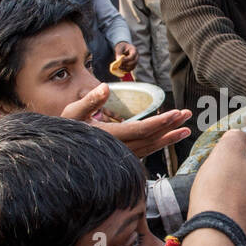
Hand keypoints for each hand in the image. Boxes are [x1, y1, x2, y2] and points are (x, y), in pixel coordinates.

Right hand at [63, 83, 191, 157]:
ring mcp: (121, 156)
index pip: (141, 130)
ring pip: (149, 147)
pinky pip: (144, 151)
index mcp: (109, 137)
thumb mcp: (72, 113)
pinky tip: (168, 137)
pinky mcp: (121, 157)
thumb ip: (90, 101)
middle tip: (188, 115)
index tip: (177, 114)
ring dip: (168, 137)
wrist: (58, 156)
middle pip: (150, 138)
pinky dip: (158, 143)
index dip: (161, 122)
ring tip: (185, 128)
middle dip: (171, 127)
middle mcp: (118, 149)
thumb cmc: (63, 130)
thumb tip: (106, 87)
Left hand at [113, 41, 137, 72]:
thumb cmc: (121, 48)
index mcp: (134, 50)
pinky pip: (131, 69)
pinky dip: (126, 70)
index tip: (120, 61)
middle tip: (119, 65)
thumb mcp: (119, 49)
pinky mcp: (134, 65)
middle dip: (126, 64)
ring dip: (126, 68)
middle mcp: (137, 56)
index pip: (132, 56)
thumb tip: (118, 60)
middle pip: (134, 62)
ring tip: (119, 67)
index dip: (126, 59)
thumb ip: (119, 54)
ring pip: (133, 66)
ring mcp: (136, 60)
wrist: (124, 48)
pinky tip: (121, 69)